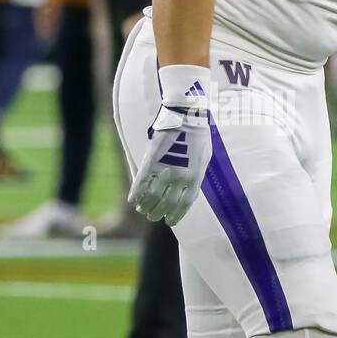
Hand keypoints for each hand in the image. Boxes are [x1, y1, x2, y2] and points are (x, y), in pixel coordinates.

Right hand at [128, 102, 211, 226]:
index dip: (175, 215)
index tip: (169, 221)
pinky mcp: (151, 160)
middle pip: (166, 203)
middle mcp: (180, 177)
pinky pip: (141, 182)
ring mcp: (165, 169)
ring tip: (143, 210)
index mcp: (195, 178)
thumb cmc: (199, 135)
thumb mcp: (204, 158)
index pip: (184, 205)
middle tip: (153, 217)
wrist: (187, 116)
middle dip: (158, 213)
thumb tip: (190, 190)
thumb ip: (196, 175)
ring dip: (146, 206)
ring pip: (152, 196)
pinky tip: (132, 200)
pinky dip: (135, 192)